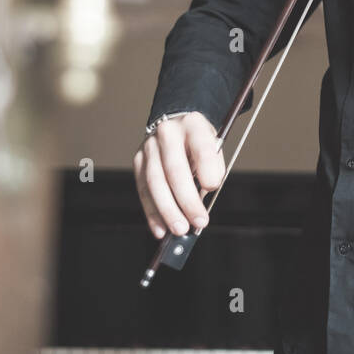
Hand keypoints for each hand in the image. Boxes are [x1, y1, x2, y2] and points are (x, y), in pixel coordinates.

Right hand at [133, 112, 224, 237]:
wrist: (177, 125)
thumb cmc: (199, 142)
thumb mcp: (214, 147)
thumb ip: (212, 169)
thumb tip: (203, 198)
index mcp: (193, 124)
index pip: (200, 146)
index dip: (206, 167)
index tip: (212, 187)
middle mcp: (168, 132)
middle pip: (174, 169)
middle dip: (186, 199)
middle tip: (198, 221)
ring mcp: (149, 146)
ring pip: (155, 182)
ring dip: (168, 210)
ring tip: (180, 229)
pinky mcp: (138, 161)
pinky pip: (143, 190)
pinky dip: (152, 213)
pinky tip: (161, 228)